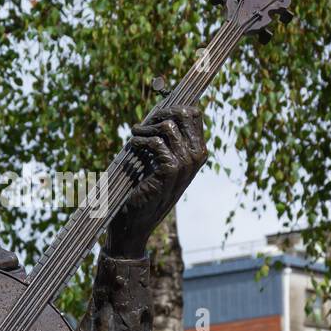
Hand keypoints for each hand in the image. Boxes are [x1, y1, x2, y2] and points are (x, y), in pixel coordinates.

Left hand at [105, 105, 207, 257]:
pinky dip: (140, 140)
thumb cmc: (144, 188)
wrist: (134, 221)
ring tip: (135, 136)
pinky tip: (133, 146)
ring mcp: (186, 165)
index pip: (194, 114)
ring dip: (146, 128)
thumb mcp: (158, 160)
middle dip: (162, 113)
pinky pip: (156, 142)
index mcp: (197, 152)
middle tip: (144, 124)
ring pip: (168, 126)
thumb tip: (159, 110)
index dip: (172, 108)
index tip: (154, 116)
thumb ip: (164, 137)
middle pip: (186, 114)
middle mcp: (197, 157)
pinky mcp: (170, 171)